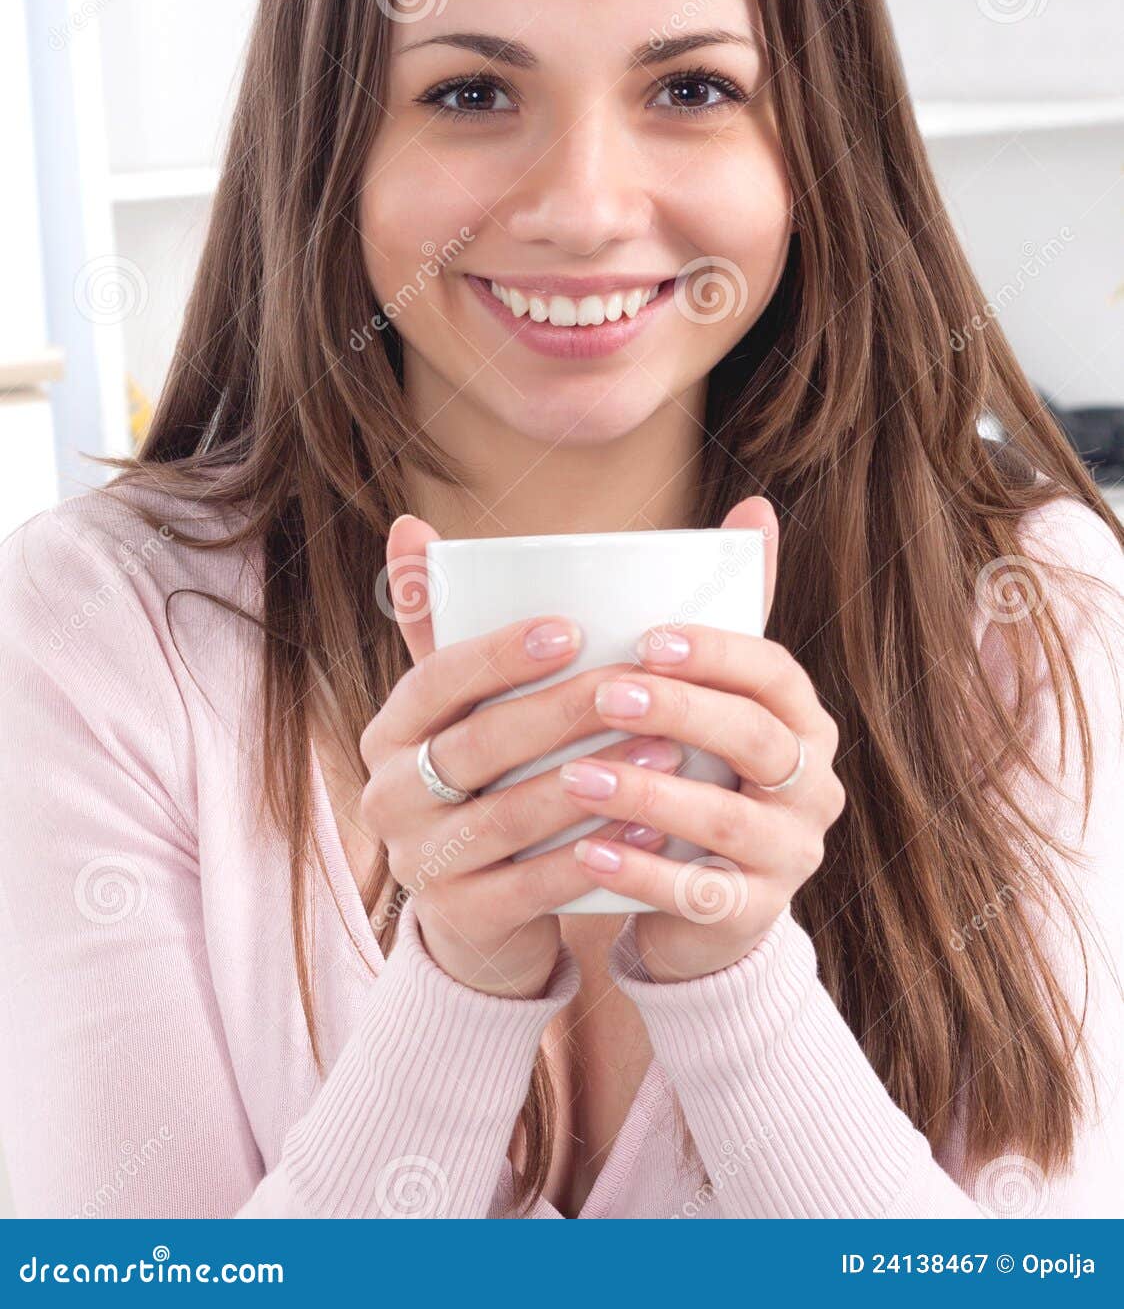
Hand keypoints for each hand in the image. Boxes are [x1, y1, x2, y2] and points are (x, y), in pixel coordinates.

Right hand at [359, 515, 679, 999]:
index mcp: (393, 729)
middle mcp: (388, 793)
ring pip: (507, 816)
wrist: (480, 910)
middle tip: (639, 685)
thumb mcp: (465, 705)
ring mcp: (419, 861)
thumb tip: (409, 521)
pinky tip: (649, 832)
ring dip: (590, 784)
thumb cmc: (490, 777)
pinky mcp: (459, 919)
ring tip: (667, 753)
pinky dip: (590, 859)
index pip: (436, 678)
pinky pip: (530, 886)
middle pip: (478, 745)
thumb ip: (449, 619)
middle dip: (563, 712)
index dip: (499, 653)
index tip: (573, 627)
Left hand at [558, 496, 845, 981]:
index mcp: (800, 719)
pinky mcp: (754, 916)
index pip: (776, 671)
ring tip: (576, 777)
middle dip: (682, 712)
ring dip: (653, 794)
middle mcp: (812, 783)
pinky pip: (703, 896)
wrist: (698, 900)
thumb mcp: (703, 696)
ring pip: (732, 822)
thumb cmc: (690, 769)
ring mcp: (791, 855)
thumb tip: (753, 503)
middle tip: (603, 694)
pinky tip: (585, 853)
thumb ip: (720, 611)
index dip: (717, 652)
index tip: (646, 636)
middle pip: (760, 739)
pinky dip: (644, 874)